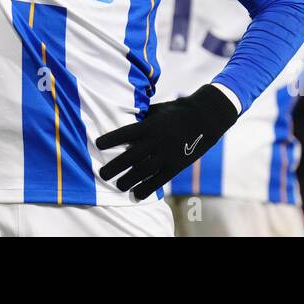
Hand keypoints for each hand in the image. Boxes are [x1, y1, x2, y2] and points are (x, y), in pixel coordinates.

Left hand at [96, 84, 237, 199]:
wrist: (205, 117)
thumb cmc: (177, 110)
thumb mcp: (157, 109)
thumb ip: (141, 116)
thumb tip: (122, 117)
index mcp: (150, 124)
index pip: (126, 133)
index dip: (111, 139)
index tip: (97, 144)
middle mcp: (157, 140)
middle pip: (131, 156)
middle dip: (115, 166)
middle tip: (102, 174)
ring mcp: (167, 153)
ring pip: (144, 171)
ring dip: (128, 180)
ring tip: (118, 186)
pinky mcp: (177, 165)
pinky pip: (160, 179)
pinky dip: (147, 188)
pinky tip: (137, 194)